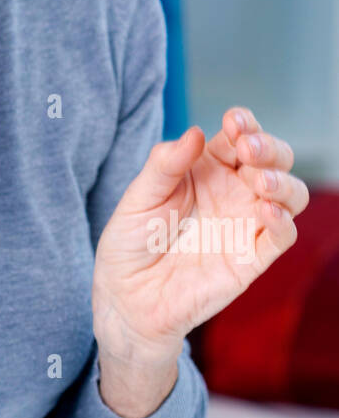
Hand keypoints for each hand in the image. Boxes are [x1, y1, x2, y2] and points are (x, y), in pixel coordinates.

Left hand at [92, 107, 309, 364]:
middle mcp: (233, 192)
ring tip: (259, 181)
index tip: (234, 120)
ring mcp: (244, 225)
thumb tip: (195, 132)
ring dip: (282, 181)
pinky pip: (281, 237)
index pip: (238, 137)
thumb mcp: (138, 197)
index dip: (244, 124)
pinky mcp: (250, 260)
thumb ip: (165, 165)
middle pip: (273, 160)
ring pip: (290, 194)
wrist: (126, 297)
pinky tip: (266, 210)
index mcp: (207, 169)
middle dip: (269, 147)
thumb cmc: (131, 242)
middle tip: (248, 148)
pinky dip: (282, 221)